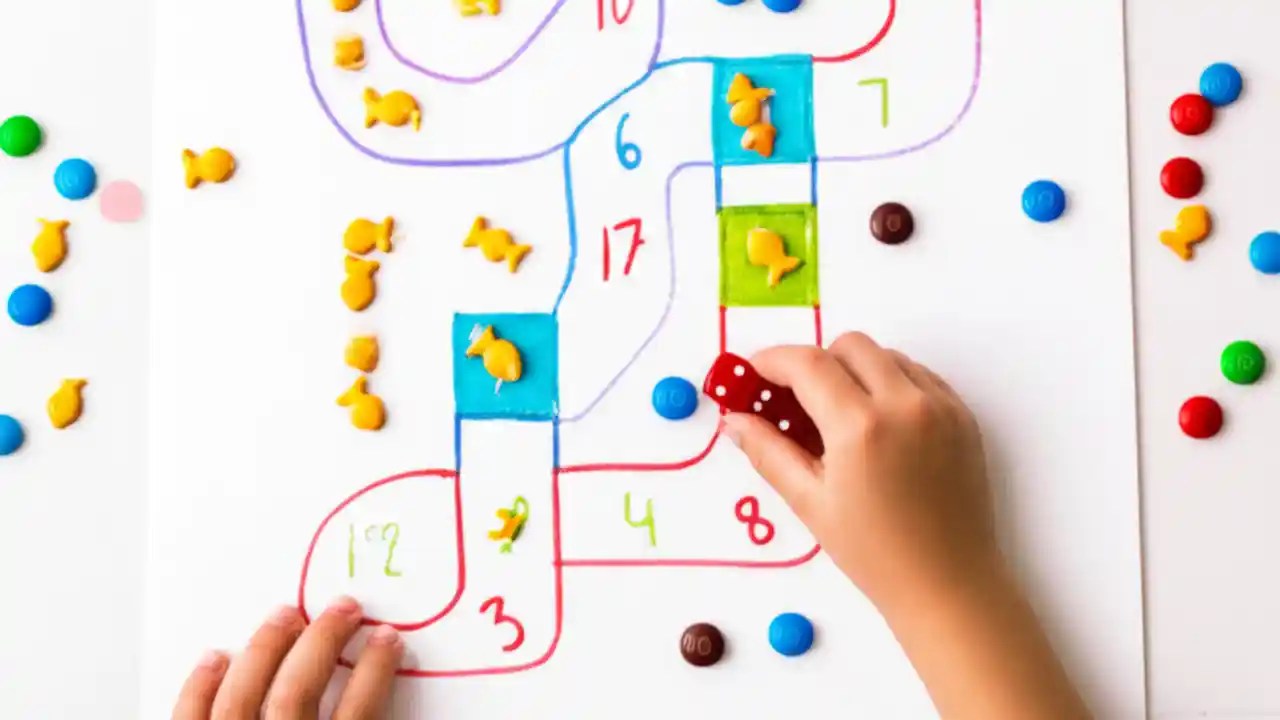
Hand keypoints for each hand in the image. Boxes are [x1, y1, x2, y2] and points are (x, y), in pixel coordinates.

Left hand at [173, 597, 402, 719]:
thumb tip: (404, 712)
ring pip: (243, 694)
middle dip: (324, 641)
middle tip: (343, 609)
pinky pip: (190, 717)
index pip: (359, 711)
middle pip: (299, 689)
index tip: (386, 640)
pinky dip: (200, 686)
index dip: (376, 670)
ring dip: (267, 649)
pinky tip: (216, 658)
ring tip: (286, 616)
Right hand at [724, 332, 1089, 718]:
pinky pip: (920, 376)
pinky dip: (892, 383)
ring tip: (840, 415)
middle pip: (849, 346)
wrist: (949, 585)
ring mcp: (941, 407)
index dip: (773, 360)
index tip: (755, 372)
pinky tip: (878, 423)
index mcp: (860, 427)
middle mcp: (905, 404)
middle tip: (797, 399)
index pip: (808, 364)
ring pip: (887, 356)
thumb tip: (734, 421)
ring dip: (856, 370)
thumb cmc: (874, 553)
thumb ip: (768, 452)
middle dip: (816, 361)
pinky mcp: (963, 416)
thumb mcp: (810, 503)